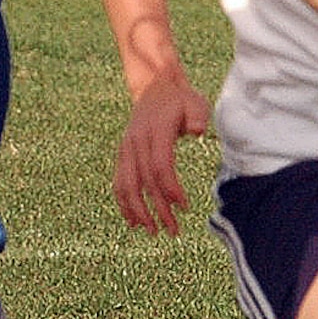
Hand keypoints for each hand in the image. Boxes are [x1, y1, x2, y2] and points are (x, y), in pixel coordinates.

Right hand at [114, 73, 210, 234]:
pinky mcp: (123, 154)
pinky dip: (124, 203)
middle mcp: (136, 141)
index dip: (170, 189)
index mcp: (155, 131)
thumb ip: (198, 115)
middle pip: (144, 182)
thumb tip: (198, 131)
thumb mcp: (195, 102)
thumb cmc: (180, 100)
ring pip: (127, 185)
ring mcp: (126, 149)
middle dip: (158, 209)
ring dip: (138, 211)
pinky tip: (134, 221)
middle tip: (173, 230)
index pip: (159, 166)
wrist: (154, 87)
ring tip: (152, 231)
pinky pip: (119, 182)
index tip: (184, 207)